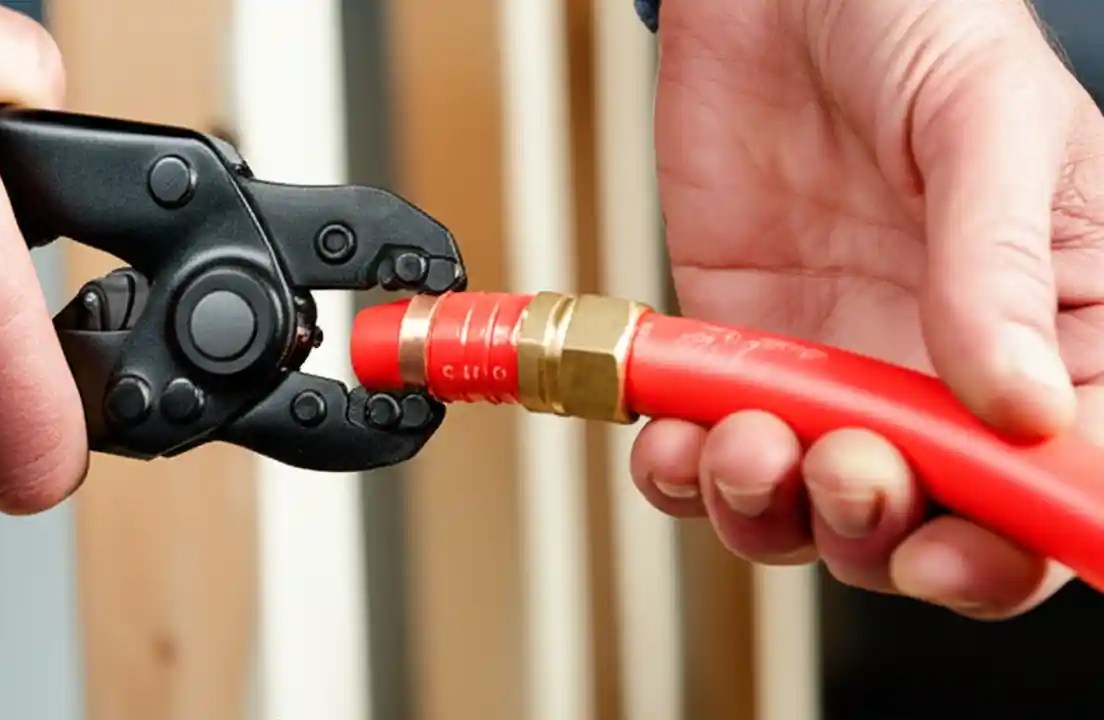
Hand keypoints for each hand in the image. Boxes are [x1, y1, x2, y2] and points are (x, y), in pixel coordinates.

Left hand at [633, 0, 1103, 617]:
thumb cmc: (916, 23)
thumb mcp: (987, 124)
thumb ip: (998, 264)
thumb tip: (1018, 406)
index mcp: (1051, 332)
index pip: (1053, 484)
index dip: (1012, 548)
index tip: (956, 550)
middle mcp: (936, 373)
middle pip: (926, 525)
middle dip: (879, 531)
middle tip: (848, 472)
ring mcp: (831, 372)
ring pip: (805, 512)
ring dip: (772, 513)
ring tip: (748, 444)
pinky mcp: (735, 354)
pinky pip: (706, 452)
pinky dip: (683, 475)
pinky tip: (673, 443)